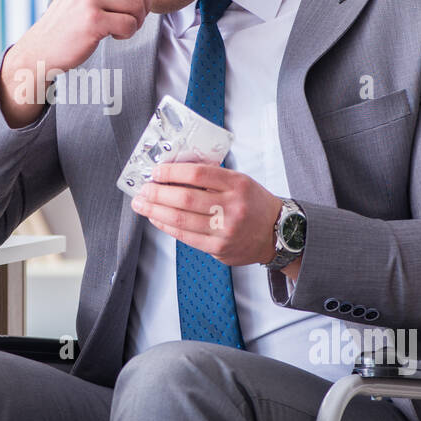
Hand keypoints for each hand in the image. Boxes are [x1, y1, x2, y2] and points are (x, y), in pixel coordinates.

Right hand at [0, 0, 151, 126]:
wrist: (43, 47)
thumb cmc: (68, 22)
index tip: (131, 6)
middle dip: (143, 6)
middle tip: (132, 20)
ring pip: (137, 6)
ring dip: (136, 22)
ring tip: (120, 29)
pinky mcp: (94, 20)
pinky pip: (129, 24)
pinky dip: (128, 33)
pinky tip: (113, 36)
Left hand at [130, 162, 282, 267]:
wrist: (278, 232)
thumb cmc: (255, 204)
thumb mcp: (240, 181)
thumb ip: (212, 177)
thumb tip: (175, 173)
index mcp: (237, 184)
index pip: (198, 175)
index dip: (172, 172)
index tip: (157, 172)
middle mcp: (232, 207)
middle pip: (185, 199)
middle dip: (157, 193)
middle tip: (143, 189)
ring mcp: (225, 230)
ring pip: (181, 220)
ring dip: (156, 211)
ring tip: (142, 204)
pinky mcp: (219, 248)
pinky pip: (186, 237)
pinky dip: (167, 227)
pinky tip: (157, 219)